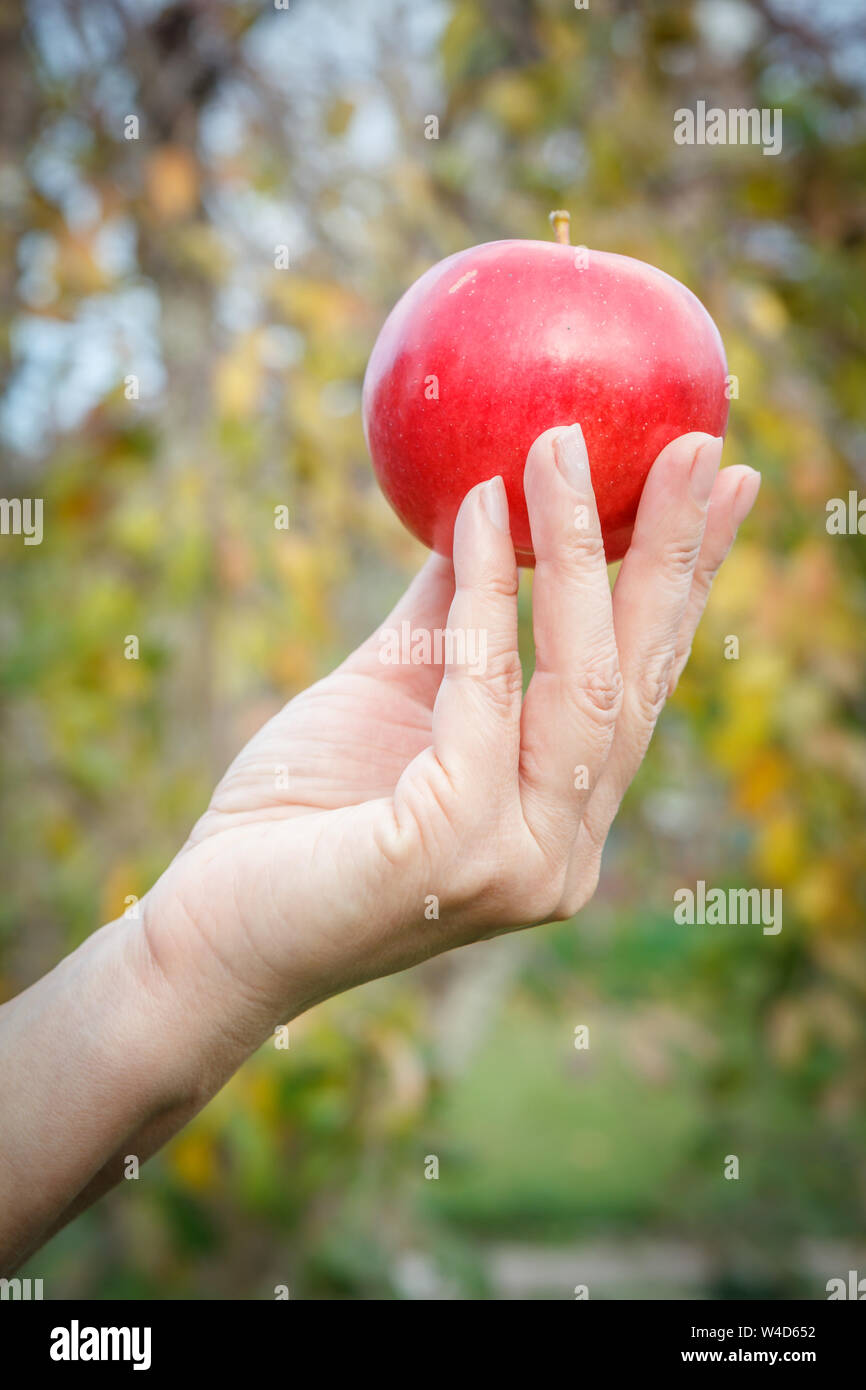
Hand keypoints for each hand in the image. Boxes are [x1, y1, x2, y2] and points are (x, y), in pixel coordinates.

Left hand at [142, 425, 759, 1053]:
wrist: (211, 922)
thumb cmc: (296, 813)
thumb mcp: (392, 688)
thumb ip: (454, 617)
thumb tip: (493, 501)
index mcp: (559, 816)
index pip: (640, 687)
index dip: (687, 583)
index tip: (728, 486)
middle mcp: (563, 848)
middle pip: (638, 681)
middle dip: (676, 555)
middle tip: (701, 446)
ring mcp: (523, 861)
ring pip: (583, 684)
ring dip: (578, 551)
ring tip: (563, 443)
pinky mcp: (460, 851)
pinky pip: (486, 693)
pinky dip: (485, 595)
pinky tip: (479, 510)